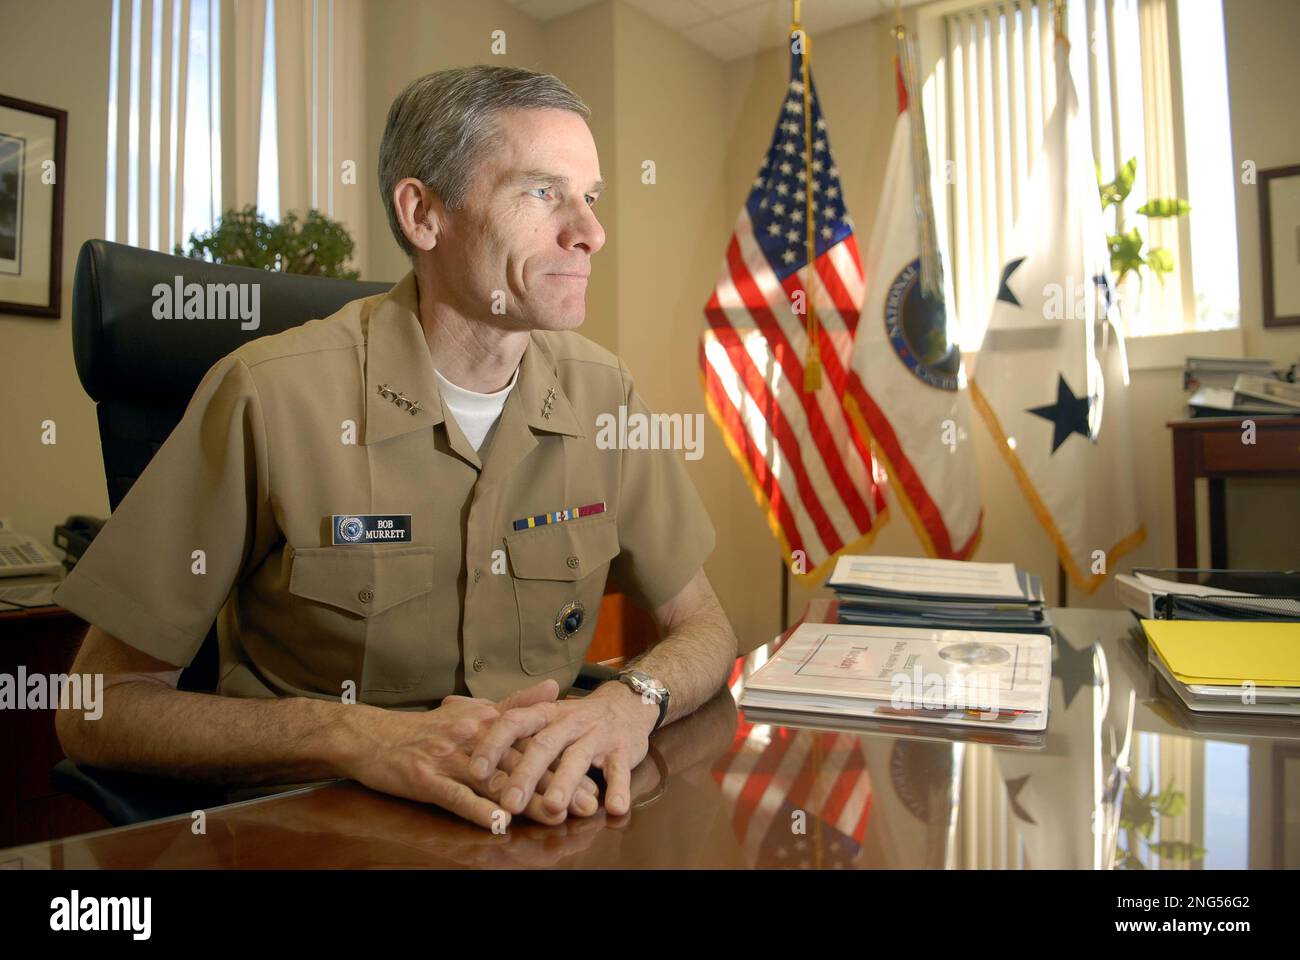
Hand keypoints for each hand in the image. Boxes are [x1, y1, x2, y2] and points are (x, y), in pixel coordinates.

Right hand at [340, 679, 600, 829]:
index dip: (565, 759)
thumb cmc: (426, 727)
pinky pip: (455, 795)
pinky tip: (498, 822)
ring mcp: (449, 757)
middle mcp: (474, 735)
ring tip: (555, 817)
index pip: (534, 740)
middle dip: (556, 783)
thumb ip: (516, 701)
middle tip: (587, 804)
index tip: (596, 776)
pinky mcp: (425, 778)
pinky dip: (477, 808)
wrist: (370, 735)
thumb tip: (554, 685)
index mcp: (488, 719)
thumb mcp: (473, 708)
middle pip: (522, 761)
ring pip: (494, 780)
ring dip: (527, 800)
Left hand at [468, 680, 658, 817]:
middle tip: (509, 803)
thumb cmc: (576, 719)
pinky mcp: (623, 751)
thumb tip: (454, 714)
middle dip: (526, 774)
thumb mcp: (545, 714)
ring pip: (579, 758)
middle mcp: (570, 722)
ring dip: (565, 783)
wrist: (627, 704)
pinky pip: (620, 770)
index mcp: (546, 713)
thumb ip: (508, 722)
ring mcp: (597, 736)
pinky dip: (619, 789)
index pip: (515, 722)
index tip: (474, 770)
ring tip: (552, 807)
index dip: (494, 745)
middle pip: (544, 745)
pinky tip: (614, 808)